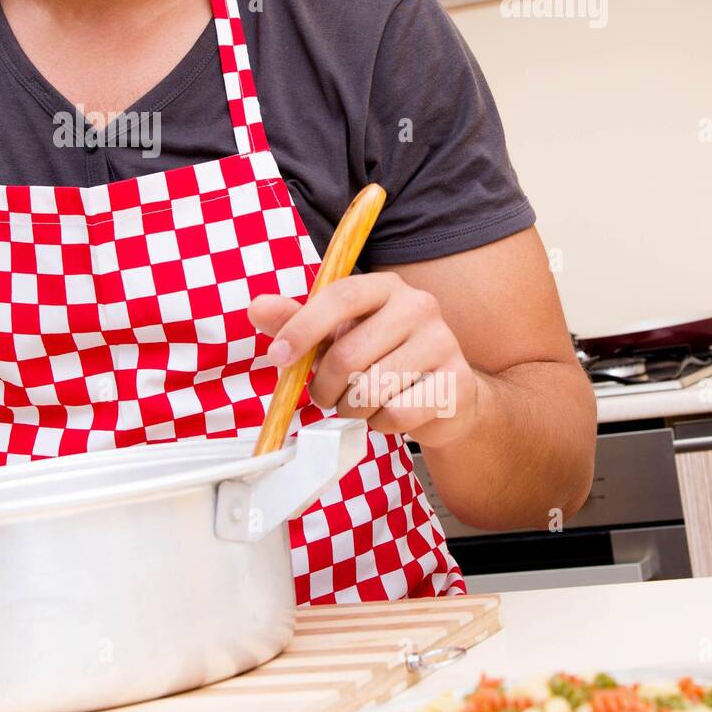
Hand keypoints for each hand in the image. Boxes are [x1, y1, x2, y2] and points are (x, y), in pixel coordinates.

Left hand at [247, 272, 476, 447]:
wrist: (443, 392)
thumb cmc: (379, 357)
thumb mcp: (336, 334)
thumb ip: (296, 321)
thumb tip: (256, 307)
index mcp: (385, 287)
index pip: (339, 296)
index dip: (302, 328)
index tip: (278, 356)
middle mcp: (418, 306)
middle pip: (349, 354)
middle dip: (324, 386)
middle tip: (324, 396)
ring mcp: (443, 343)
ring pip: (371, 389)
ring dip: (351, 408)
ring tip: (357, 403)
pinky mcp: (456, 383)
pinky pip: (396, 414)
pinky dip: (379, 424)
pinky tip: (386, 413)